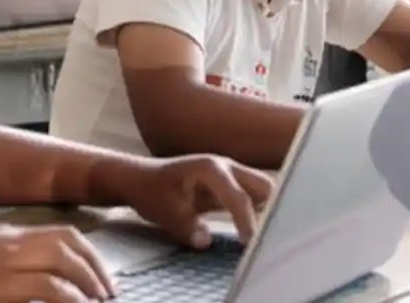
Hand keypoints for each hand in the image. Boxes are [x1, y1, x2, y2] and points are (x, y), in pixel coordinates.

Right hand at [0, 225, 115, 302]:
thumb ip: (10, 264)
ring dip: (88, 284)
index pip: (62, 233)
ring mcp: (5, 263)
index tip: (101, 274)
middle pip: (69, 244)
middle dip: (96, 267)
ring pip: (63, 264)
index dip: (89, 253)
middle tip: (109, 292)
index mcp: (7, 235)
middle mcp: (10, 243)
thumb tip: (41, 280)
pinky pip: (48, 287)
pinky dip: (70, 298)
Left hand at [105, 156, 273, 246]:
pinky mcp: (227, 187)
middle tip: (265, 237)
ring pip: (261, 191)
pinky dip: (257, 213)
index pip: (239, 197)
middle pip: (263, 186)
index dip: (247, 221)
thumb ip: (186, 226)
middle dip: (270, 209)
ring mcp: (229, 175)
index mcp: (211, 169)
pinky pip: (251, 198)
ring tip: (263, 236)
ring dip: (265, 211)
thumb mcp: (164, 211)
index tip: (249, 243)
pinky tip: (253, 232)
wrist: (139, 180)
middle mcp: (225, 167)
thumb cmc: (151, 191)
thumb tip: (205, 241)